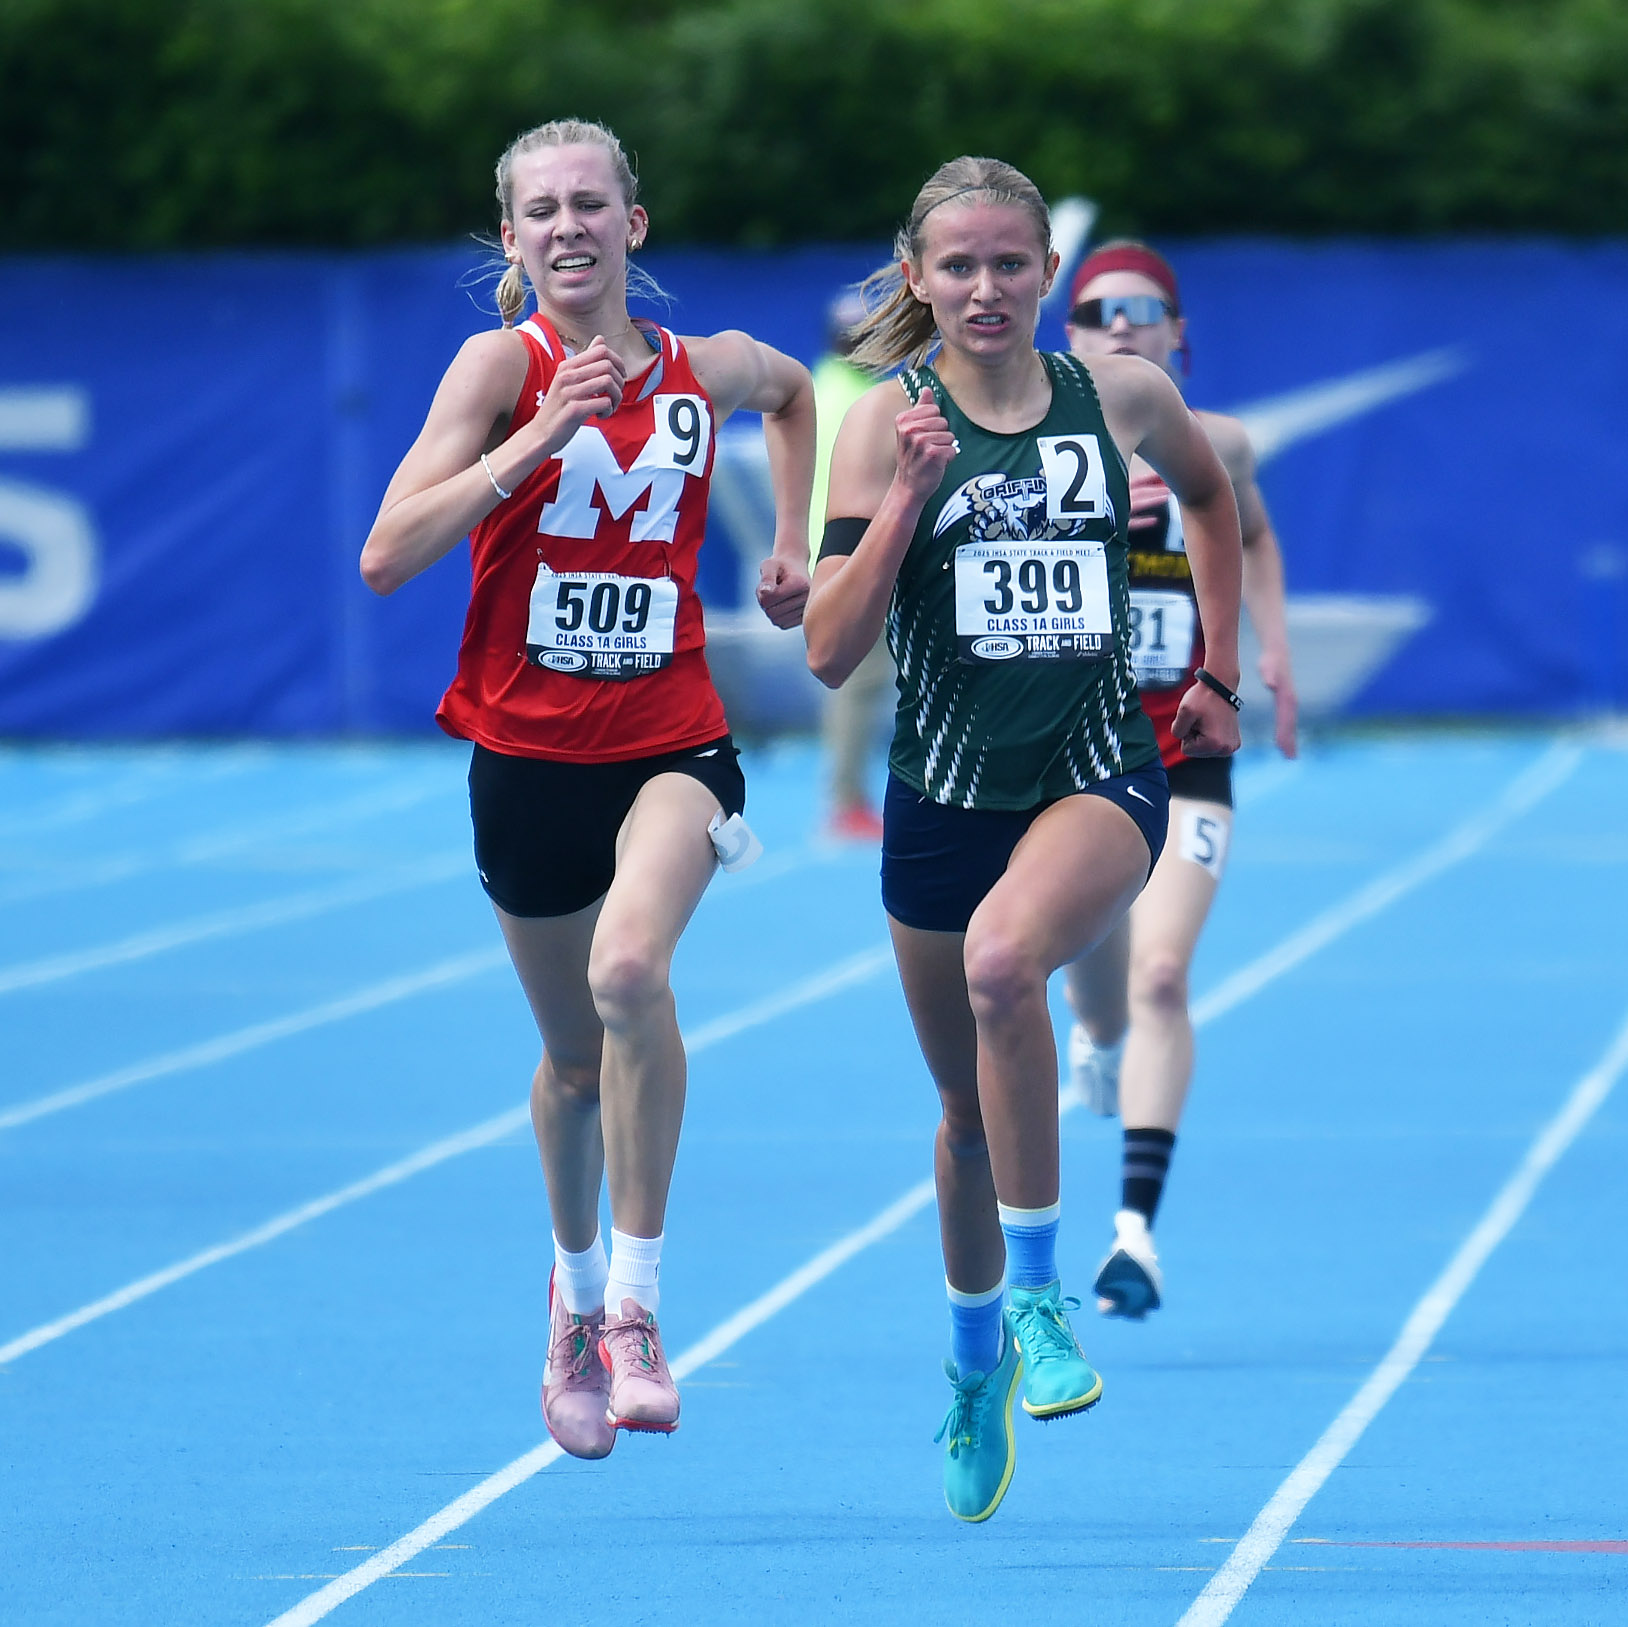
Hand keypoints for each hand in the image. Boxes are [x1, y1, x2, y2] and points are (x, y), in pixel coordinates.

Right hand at [533, 336, 626, 448]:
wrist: (541, 433)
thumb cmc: (560, 408)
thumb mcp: (570, 380)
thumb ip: (585, 361)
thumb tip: (600, 339)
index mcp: (568, 365)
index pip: (601, 350)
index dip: (618, 362)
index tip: (619, 377)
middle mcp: (567, 375)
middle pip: (607, 365)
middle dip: (619, 381)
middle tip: (615, 396)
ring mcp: (569, 392)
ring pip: (608, 382)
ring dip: (616, 397)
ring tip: (610, 407)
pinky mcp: (574, 410)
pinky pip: (604, 402)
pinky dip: (608, 410)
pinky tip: (601, 416)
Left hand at [756, 553, 809, 628]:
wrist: (795, 568)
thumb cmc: (780, 566)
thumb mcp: (769, 565)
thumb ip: (766, 577)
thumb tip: (764, 592)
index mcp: (801, 584)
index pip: (770, 599)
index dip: (761, 591)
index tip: (767, 581)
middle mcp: (808, 599)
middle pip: (772, 613)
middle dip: (765, 602)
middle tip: (771, 589)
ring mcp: (807, 611)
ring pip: (776, 621)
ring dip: (770, 609)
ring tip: (776, 595)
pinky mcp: (802, 619)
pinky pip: (782, 625)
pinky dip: (777, 616)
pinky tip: (782, 604)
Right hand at [893, 386, 957, 502]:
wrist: (908, 487)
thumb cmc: (913, 458)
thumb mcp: (911, 431)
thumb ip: (920, 408)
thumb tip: (927, 388)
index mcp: (903, 419)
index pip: (934, 409)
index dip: (933, 424)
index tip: (922, 437)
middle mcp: (909, 429)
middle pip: (943, 421)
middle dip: (940, 436)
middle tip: (927, 450)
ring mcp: (920, 442)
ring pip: (949, 436)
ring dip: (944, 448)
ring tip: (931, 457)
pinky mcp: (932, 454)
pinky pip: (952, 449)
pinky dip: (948, 459)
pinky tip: (936, 465)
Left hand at [1171, 680, 1240, 757]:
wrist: (1221, 685)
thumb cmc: (1203, 697)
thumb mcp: (1183, 712)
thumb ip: (1176, 731)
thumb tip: (1181, 739)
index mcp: (1214, 744)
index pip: (1186, 750)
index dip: (1187, 733)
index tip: (1196, 720)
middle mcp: (1226, 749)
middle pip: (1196, 752)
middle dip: (1195, 736)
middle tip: (1202, 719)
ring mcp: (1232, 747)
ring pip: (1204, 749)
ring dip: (1202, 735)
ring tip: (1208, 720)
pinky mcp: (1234, 742)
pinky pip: (1213, 746)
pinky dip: (1211, 735)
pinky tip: (1215, 723)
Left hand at [1259, 645, 1298, 757]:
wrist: (1278, 649)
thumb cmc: (1271, 658)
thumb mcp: (1270, 663)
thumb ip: (1270, 673)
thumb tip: (1271, 684)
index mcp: (1286, 693)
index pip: (1287, 716)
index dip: (1287, 731)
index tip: (1286, 748)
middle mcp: (1290, 697)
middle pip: (1290, 721)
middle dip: (1291, 739)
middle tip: (1291, 757)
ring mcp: (1288, 698)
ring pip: (1289, 720)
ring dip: (1290, 737)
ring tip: (1290, 755)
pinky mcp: (1285, 698)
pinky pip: (1286, 717)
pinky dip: (1286, 729)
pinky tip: (1284, 742)